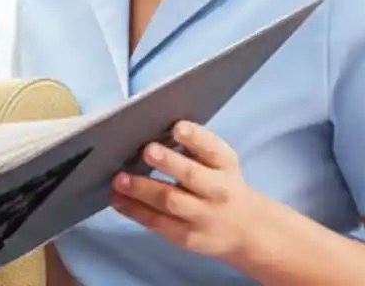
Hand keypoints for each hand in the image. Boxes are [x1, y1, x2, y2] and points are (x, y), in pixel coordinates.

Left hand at [110, 121, 268, 263]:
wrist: (247, 230)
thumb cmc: (221, 185)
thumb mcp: (219, 164)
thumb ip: (194, 148)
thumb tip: (152, 130)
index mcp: (225, 165)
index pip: (213, 149)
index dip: (195, 137)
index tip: (177, 127)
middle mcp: (218, 190)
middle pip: (193, 176)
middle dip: (169, 163)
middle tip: (147, 151)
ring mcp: (203, 216)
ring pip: (171, 202)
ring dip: (142, 189)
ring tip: (120, 179)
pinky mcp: (187, 237)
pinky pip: (158, 223)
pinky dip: (134, 210)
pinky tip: (117, 199)